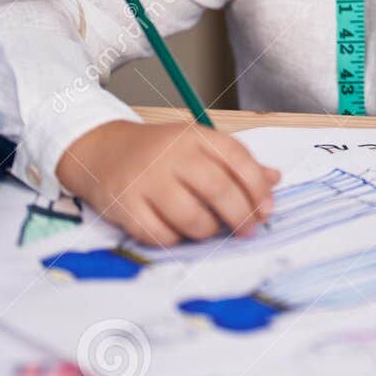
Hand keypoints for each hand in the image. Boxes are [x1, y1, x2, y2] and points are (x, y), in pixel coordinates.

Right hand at [56, 120, 280, 246]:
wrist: (101, 151)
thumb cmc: (159, 152)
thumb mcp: (197, 145)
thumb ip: (235, 162)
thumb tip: (274, 178)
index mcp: (194, 136)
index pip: (236, 158)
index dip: (257, 187)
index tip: (267, 210)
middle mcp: (171, 155)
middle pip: (218, 189)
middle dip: (240, 215)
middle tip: (248, 230)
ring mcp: (146, 181)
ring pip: (191, 217)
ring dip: (208, 231)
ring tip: (210, 230)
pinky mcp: (125, 206)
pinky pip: (161, 235)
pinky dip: (176, 240)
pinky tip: (179, 232)